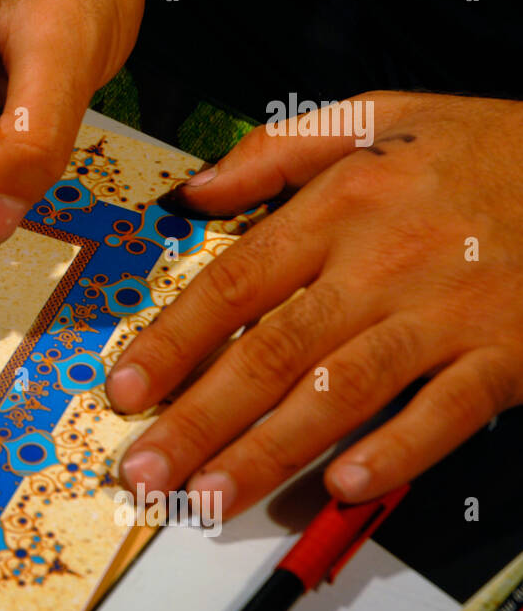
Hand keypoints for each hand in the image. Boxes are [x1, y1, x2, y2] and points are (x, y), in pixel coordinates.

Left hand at [110, 91, 522, 515]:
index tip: (125, 389)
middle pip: (273, 350)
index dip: (173, 342)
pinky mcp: (506, 354)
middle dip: (199, 417)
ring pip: (342, 391)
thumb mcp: (373, 116)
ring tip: (211, 494)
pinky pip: (446, 412)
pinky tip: (344, 484)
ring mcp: (446, 314)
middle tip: (147, 468)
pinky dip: (396, 450)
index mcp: (340, 207)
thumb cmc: (482, 147)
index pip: (235, 283)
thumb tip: (193, 192)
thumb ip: (273, 152)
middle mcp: (383, 264)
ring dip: (271, 450)